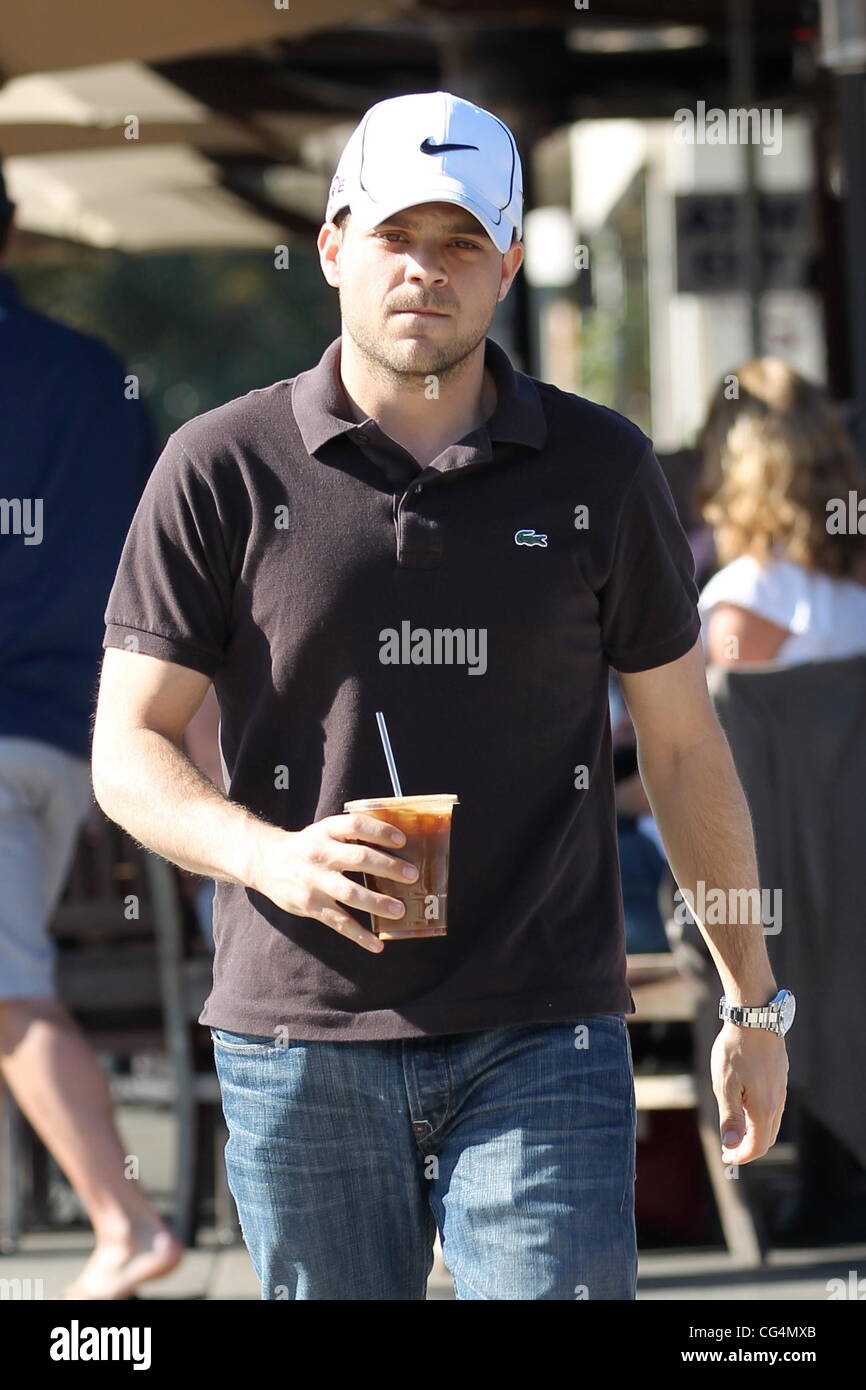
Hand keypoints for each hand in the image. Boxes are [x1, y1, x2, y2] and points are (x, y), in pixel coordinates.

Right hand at [249, 813, 418, 953]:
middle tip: (412, 875)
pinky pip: (338, 922)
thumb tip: (399, 842)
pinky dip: (359, 935)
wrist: (265, 862)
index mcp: (327, 831)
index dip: (380, 831)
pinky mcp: (311, 906)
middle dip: (388, 867)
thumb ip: (352, 835)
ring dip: (377, 902)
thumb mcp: (324, 831)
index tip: (402, 840)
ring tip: (399, 910)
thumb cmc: (308, 846)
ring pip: (350, 893)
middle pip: (359, 858)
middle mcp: (320, 854)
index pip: (356, 826)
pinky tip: (377, 945)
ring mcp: (315, 881)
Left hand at [711, 1021, 788, 1163]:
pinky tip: (744, 1104)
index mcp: (763, 1108)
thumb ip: (730, 1117)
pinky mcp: (779, 1079)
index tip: (726, 1158)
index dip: (741, 1156)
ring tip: (734, 1126)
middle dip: (748, 1147)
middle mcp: (776, 1103)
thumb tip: (731, 1145)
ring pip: (771, 1122)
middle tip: (728, 1147)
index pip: (757, 1146)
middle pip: (767, 1138)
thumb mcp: (725, 1084)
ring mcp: (780, 1090)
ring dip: (754, 1131)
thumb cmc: (736, 1050)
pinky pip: (773, 1107)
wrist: (755, 1018)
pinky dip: (759, 1116)